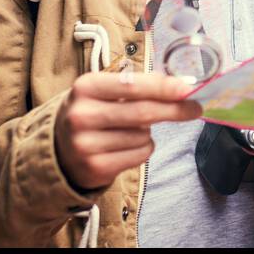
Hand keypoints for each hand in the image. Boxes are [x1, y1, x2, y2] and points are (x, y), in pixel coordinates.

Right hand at [54, 70, 203, 192]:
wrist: (59, 149)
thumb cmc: (93, 112)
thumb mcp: (104, 92)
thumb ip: (138, 86)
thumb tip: (178, 86)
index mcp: (86, 87)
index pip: (133, 86)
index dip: (163, 88)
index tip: (187, 89)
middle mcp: (82, 114)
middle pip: (143, 113)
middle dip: (174, 110)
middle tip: (195, 108)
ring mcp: (86, 143)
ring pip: (143, 136)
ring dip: (149, 133)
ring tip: (130, 130)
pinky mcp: (95, 167)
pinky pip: (140, 155)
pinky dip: (143, 149)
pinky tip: (126, 146)